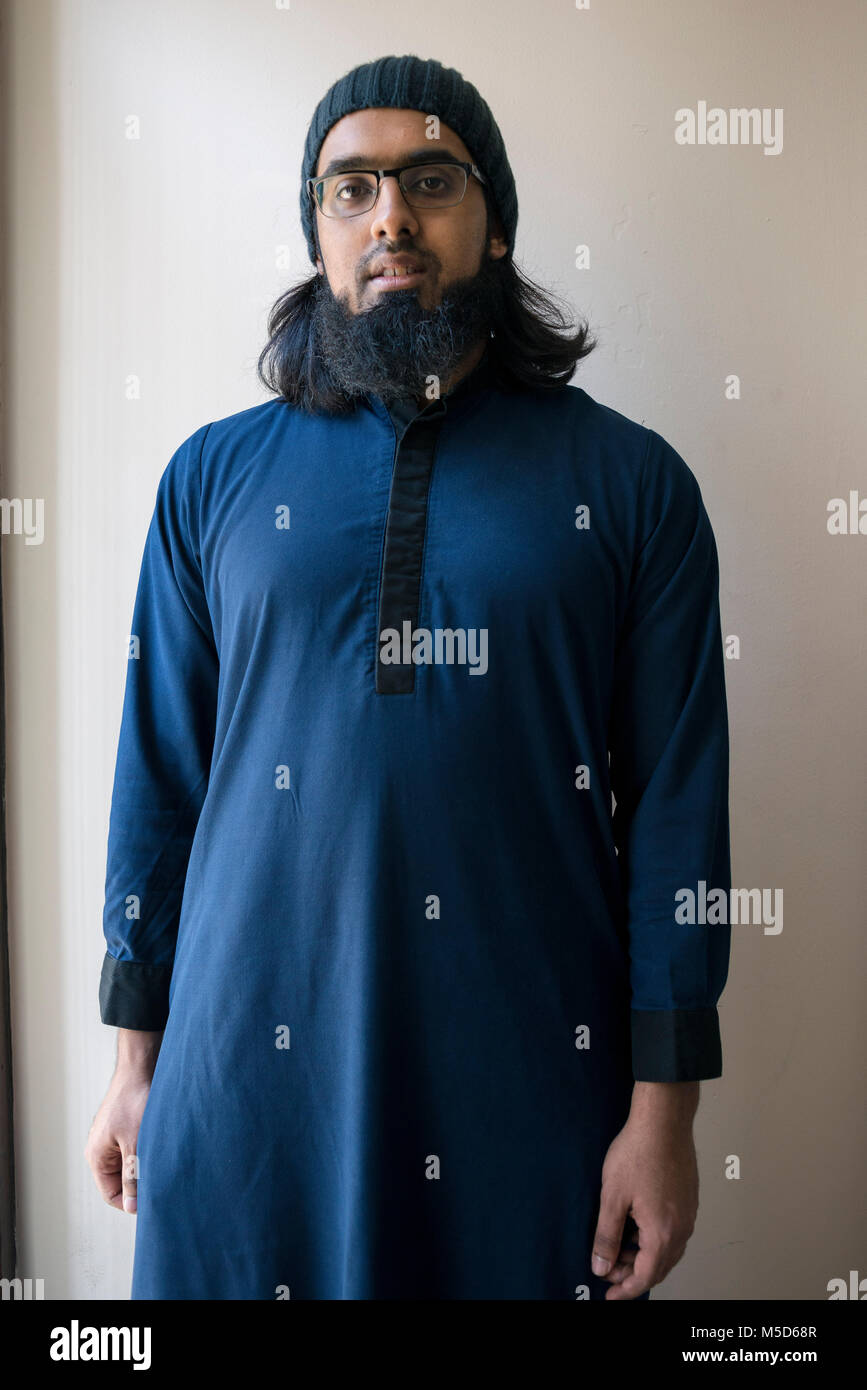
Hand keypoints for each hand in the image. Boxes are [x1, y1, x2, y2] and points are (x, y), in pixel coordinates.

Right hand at [84, 1070, 151, 1213]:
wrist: (141, 1066)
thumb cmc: (135, 1102)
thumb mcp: (135, 1143)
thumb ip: (132, 1176)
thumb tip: (132, 1208)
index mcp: (96, 1157)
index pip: (111, 1195)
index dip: (132, 1203)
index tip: (155, 1201)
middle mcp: (101, 1150)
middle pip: (120, 1182)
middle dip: (140, 1184)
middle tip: (164, 1184)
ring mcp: (112, 1138)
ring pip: (130, 1165)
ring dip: (146, 1167)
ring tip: (165, 1164)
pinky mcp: (125, 1128)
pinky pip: (135, 1150)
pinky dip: (148, 1152)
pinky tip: (163, 1149)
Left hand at [590, 1088, 698, 1299]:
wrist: (663, 1121)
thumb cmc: (638, 1153)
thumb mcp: (612, 1197)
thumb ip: (606, 1236)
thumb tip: (601, 1267)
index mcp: (663, 1233)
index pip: (646, 1277)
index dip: (626, 1290)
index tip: (609, 1296)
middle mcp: (682, 1228)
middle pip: (659, 1267)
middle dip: (633, 1274)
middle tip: (607, 1269)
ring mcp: (689, 1214)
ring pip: (668, 1250)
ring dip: (644, 1256)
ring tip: (618, 1247)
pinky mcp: (689, 1199)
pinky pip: (673, 1232)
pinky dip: (654, 1240)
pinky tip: (636, 1226)